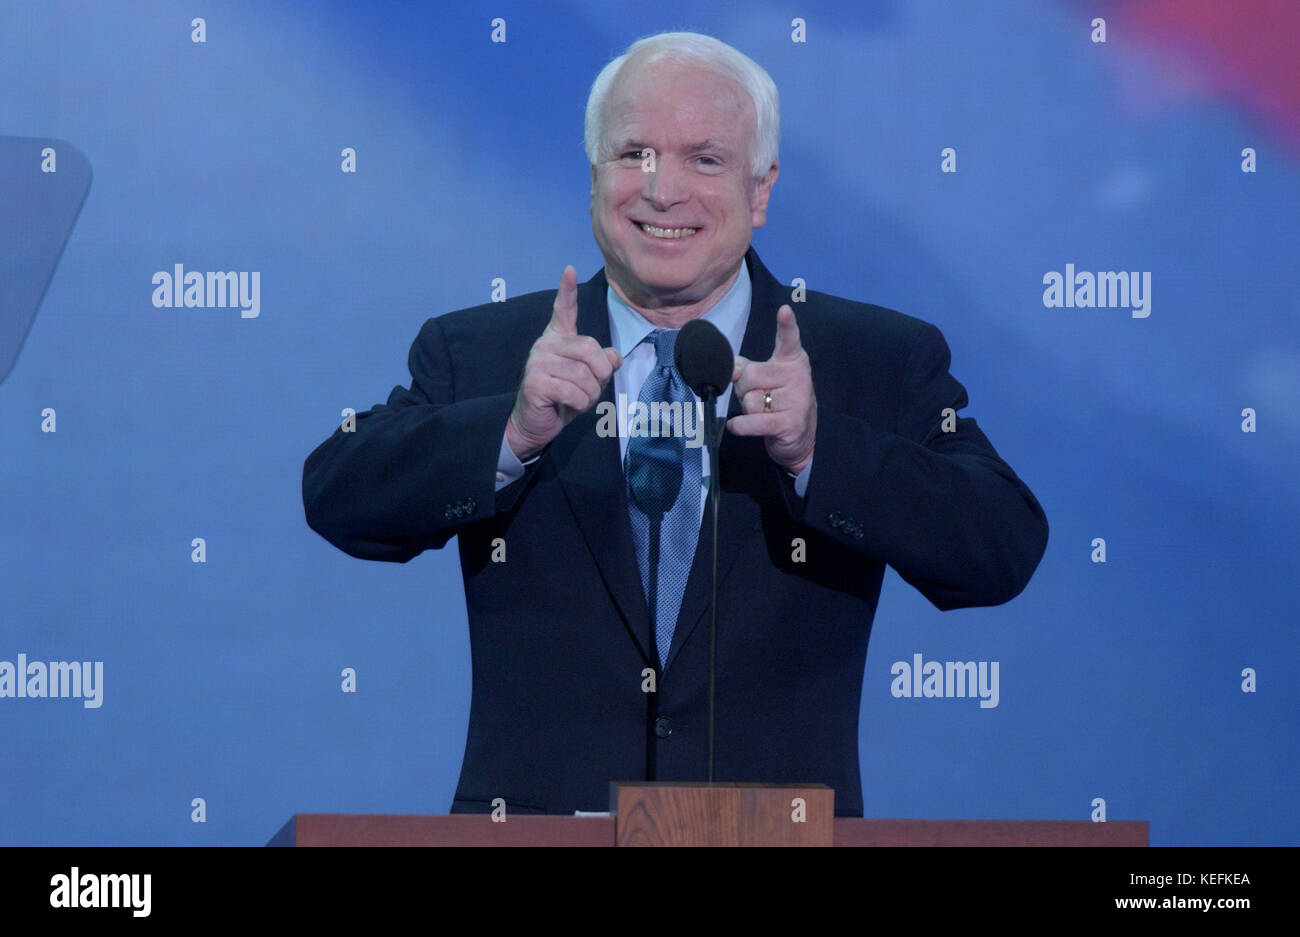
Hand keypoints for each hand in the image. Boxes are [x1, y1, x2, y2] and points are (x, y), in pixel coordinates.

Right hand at [506, 266, 621, 459]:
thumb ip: (601, 364)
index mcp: (558, 338)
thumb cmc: (563, 398)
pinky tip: (567, 406)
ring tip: (577, 400)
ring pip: (584, 375)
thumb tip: (613, 356)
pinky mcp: (534, 381)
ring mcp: (537, 361)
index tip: (569, 269)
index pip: (564, 310)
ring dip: (590, 394)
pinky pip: (573, 391)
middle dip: (601, 375)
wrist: (536, 423)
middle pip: (590, 349)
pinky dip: (579, 404)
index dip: (567, 290)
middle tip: (592, 390)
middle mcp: (545, 344)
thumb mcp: (588, 379)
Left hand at [726, 304, 815, 474]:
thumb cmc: (776, 402)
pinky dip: (740, 426)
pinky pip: (752, 421)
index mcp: (792, 360)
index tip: (784, 310)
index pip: (788, 339)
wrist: (799, 438)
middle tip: (757, 397)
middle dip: (743, 389)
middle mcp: (798, 377)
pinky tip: (739, 426)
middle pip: (750, 375)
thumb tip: (731, 368)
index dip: (786, 324)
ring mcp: (797, 400)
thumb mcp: (764, 379)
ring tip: (762, 413)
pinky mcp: (790, 424)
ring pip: (749, 400)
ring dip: (746, 410)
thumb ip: (745, 367)